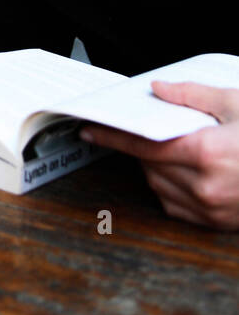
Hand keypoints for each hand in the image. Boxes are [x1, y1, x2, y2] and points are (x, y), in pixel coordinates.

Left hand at [79, 81, 238, 230]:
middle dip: (142, 146)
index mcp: (207, 154)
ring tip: (178, 148)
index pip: (144, 145)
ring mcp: (211, 210)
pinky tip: (187, 171)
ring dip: (156, 168)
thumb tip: (159, 89)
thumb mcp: (236, 103)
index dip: (113, 136)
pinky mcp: (217, 225)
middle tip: (145, 129)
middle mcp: (205, 187)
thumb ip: (192, 95)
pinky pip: (176, 207)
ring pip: (159, 187)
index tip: (90, 129)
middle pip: (149, 166)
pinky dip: (172, 188)